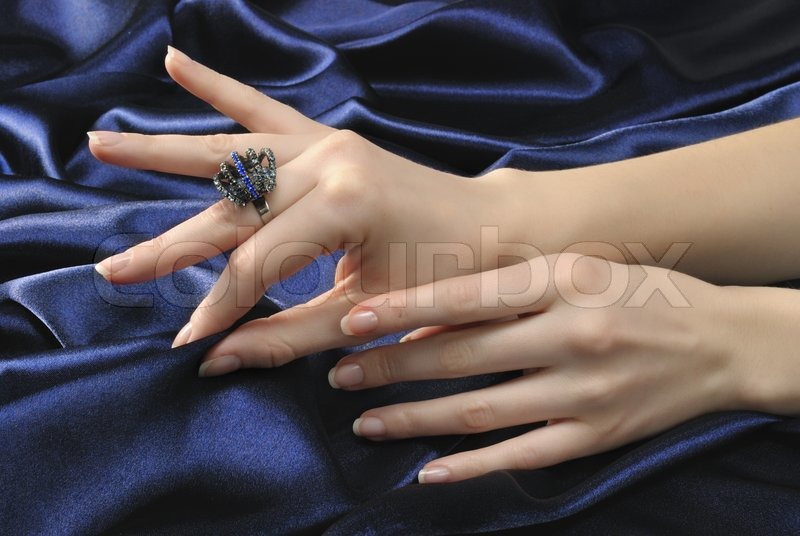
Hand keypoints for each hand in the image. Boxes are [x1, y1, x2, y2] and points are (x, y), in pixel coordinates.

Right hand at [90, 47, 544, 371]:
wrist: (495, 229)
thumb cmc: (447, 276)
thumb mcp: (369, 313)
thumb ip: (292, 337)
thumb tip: (220, 360)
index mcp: (346, 205)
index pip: (258, 264)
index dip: (220, 309)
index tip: (187, 345)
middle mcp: (329, 162)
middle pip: (231, 209)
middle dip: (171, 248)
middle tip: (112, 271)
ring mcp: (328, 143)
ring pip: (230, 152)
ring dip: (163, 151)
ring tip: (99, 143)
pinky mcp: (330, 139)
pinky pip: (265, 112)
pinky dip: (220, 88)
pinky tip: (175, 63)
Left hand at [331, 254, 754, 482]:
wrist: (722, 341)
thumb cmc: (640, 293)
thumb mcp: (576, 269)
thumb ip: (510, 287)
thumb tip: (430, 310)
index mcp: (563, 281)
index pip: (464, 296)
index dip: (401, 310)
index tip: (351, 322)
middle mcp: (571, 335)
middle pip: (461, 357)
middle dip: (392, 367)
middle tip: (342, 375)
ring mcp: (584, 393)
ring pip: (479, 411)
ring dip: (414, 419)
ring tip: (366, 420)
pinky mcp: (596, 437)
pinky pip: (521, 457)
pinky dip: (469, 467)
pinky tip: (426, 471)